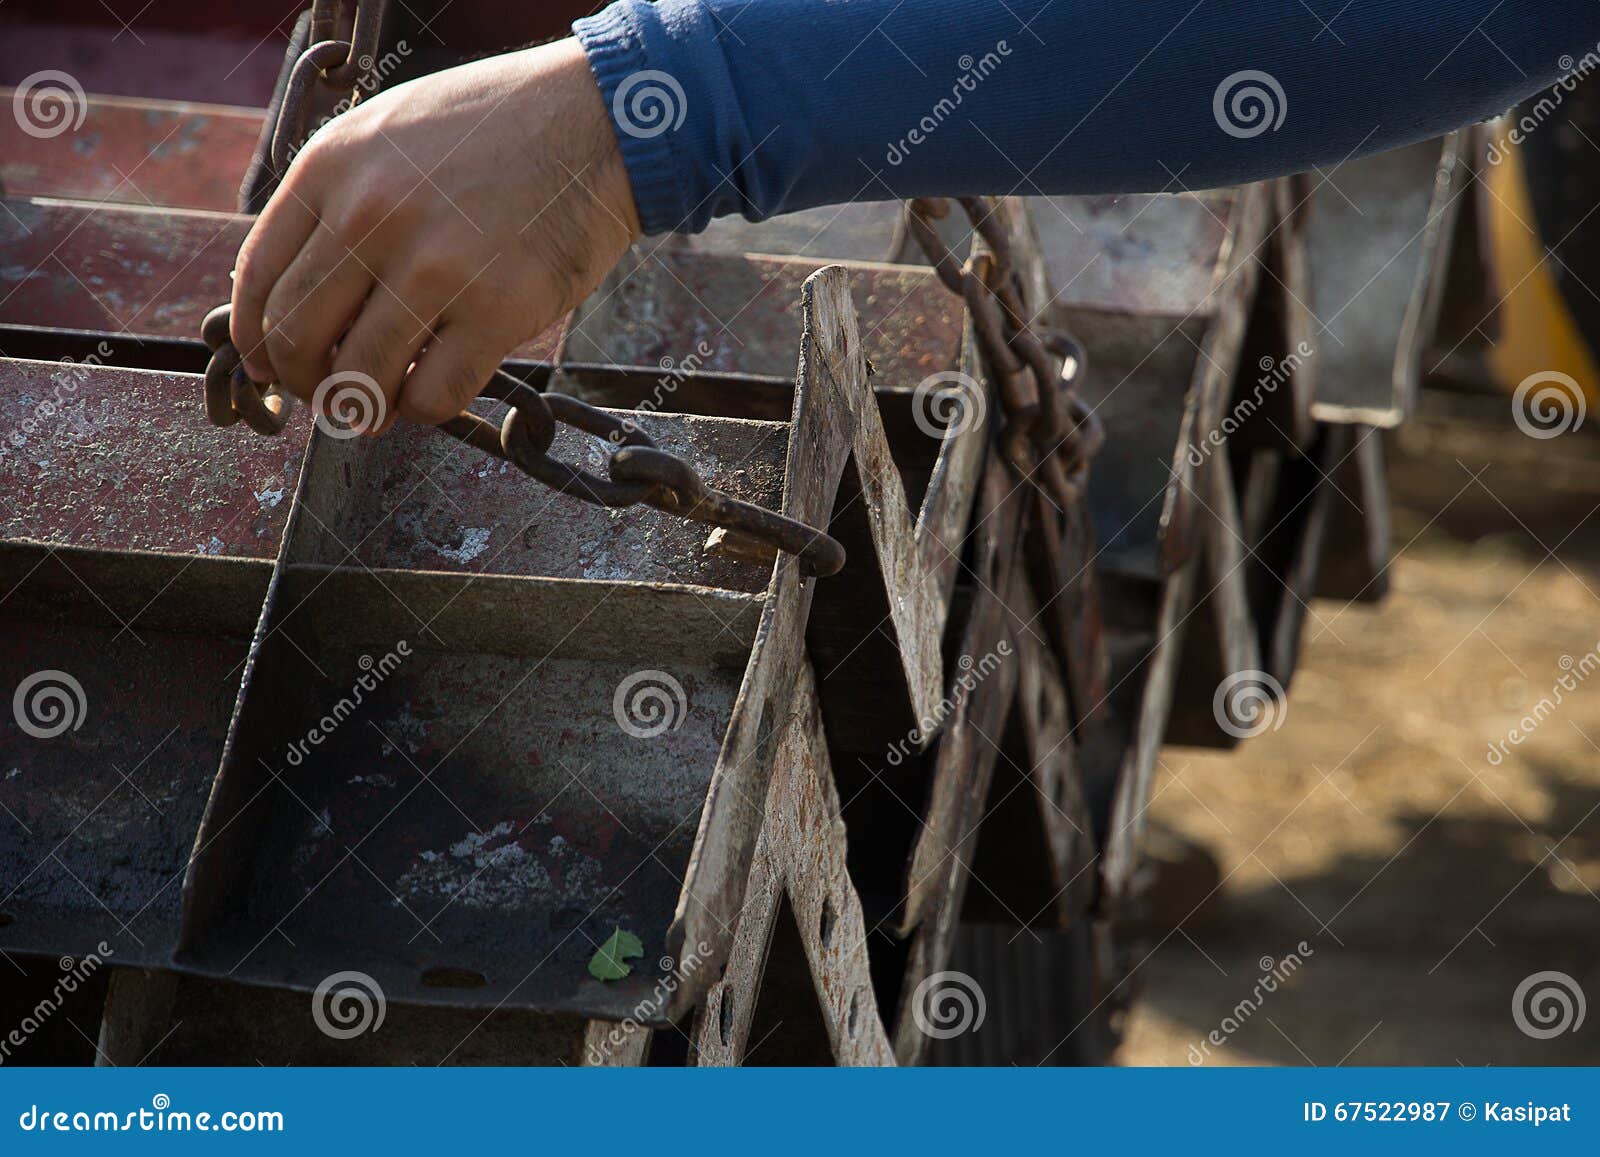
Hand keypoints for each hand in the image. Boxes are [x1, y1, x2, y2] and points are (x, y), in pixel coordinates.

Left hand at [228, 38, 639, 429]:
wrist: (597, 123)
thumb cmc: (499, 129)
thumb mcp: (388, 131)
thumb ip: (337, 198)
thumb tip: (298, 290)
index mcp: (333, 169)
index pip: (260, 279)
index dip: (256, 342)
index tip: (273, 367)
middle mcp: (372, 217)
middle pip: (297, 339)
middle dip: (307, 384)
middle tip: (331, 394)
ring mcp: (435, 266)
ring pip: (359, 379)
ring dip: (363, 409)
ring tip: (380, 408)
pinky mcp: (498, 309)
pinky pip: (434, 395)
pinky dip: (425, 408)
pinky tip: (435, 388)